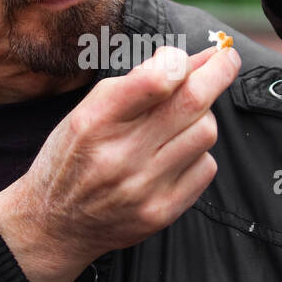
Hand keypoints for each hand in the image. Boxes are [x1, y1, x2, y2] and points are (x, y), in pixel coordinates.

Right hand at [0, 43, 241, 281]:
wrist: (54, 225)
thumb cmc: (73, 158)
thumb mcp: (89, 111)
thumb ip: (139, 83)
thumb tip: (195, 58)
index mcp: (95, 121)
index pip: (157, 79)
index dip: (183, 60)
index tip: (191, 57)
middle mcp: (119, 155)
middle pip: (192, 102)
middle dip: (219, 72)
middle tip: (227, 60)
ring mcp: (144, 187)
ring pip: (205, 133)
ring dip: (203, 117)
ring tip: (184, 119)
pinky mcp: (162, 211)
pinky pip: (206, 168)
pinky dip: (199, 153)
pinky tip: (178, 154)